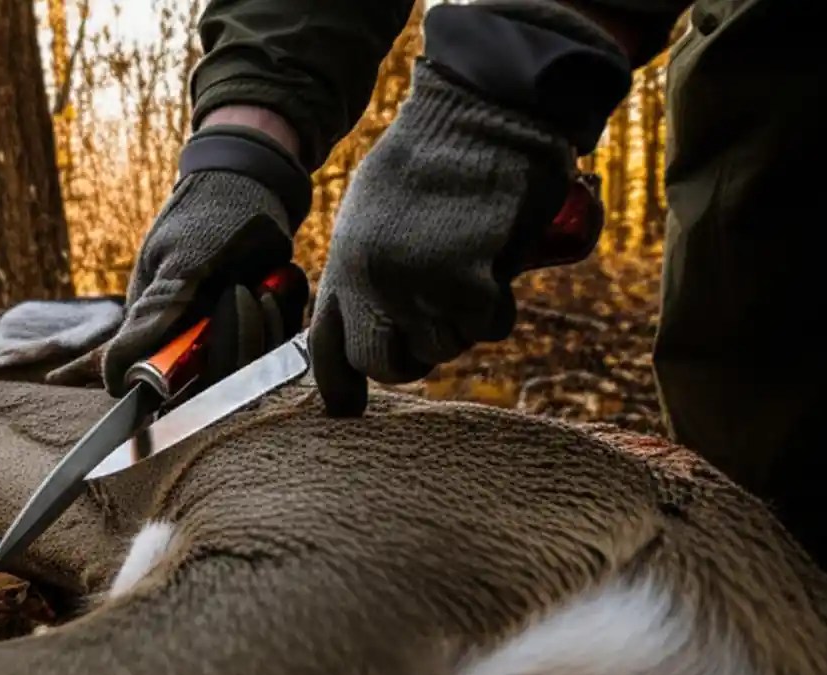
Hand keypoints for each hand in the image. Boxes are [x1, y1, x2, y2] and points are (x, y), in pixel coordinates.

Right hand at [101, 124, 312, 396]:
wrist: (247, 187)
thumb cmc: (202, 218)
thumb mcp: (176, 263)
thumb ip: (152, 319)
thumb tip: (118, 376)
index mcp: (156, 333)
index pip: (162, 387)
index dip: (181, 384)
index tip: (202, 344)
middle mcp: (191, 343)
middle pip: (217, 381)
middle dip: (236, 340)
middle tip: (240, 290)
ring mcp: (229, 336)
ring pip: (253, 365)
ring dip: (266, 324)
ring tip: (262, 282)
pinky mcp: (263, 327)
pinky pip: (283, 342)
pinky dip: (285, 312)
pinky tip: (277, 281)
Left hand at [308, 57, 577, 416]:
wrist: (476, 114)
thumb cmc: (430, 158)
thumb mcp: (373, 214)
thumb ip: (366, 268)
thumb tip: (372, 319)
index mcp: (343, 266)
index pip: (327, 349)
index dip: (340, 386)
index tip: (348, 409)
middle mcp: (370, 285)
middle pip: (389, 364)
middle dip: (417, 352)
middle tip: (440, 313)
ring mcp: (415, 287)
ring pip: (445, 347)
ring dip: (463, 320)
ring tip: (468, 266)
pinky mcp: (465, 283)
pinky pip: (487, 327)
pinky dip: (499, 304)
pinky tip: (494, 264)